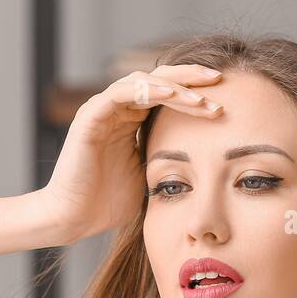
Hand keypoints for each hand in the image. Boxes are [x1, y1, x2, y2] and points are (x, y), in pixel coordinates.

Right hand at [40, 64, 224, 242]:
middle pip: (158, 79)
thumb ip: (168, 159)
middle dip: (190, 79)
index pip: (166, 94)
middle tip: (220, 81)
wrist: (73, 219)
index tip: (223, 99)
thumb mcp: (150, 177)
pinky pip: (121, 92)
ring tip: (202, 98)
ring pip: (143, 81)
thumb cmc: (108, 203)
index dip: (194, 92)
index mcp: (131, 121)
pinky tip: (173, 95)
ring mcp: (102, 110)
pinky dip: (148, 90)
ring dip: (175, 87)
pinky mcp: (90, 116)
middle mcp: (117, 109)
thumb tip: (204, 160)